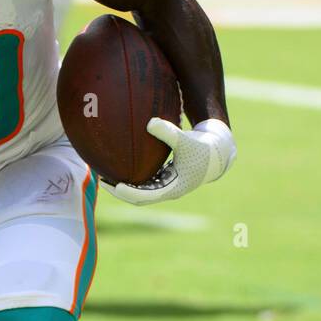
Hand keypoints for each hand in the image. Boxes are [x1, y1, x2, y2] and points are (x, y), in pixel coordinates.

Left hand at [100, 118, 235, 204]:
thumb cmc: (203, 146)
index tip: (115, 186)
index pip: (146, 196)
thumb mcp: (185, 139)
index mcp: (173, 187)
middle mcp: (168, 190)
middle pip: (138, 198)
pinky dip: (132, 179)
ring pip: (140, 192)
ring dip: (123, 186)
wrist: (218, 152)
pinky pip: (145, 183)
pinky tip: (118, 168)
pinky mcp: (165, 179)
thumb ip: (168, 132)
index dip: (129, 192)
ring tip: (104, 176)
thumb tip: (149, 122)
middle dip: (120, 191)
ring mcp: (166, 186)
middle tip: (102, 180)